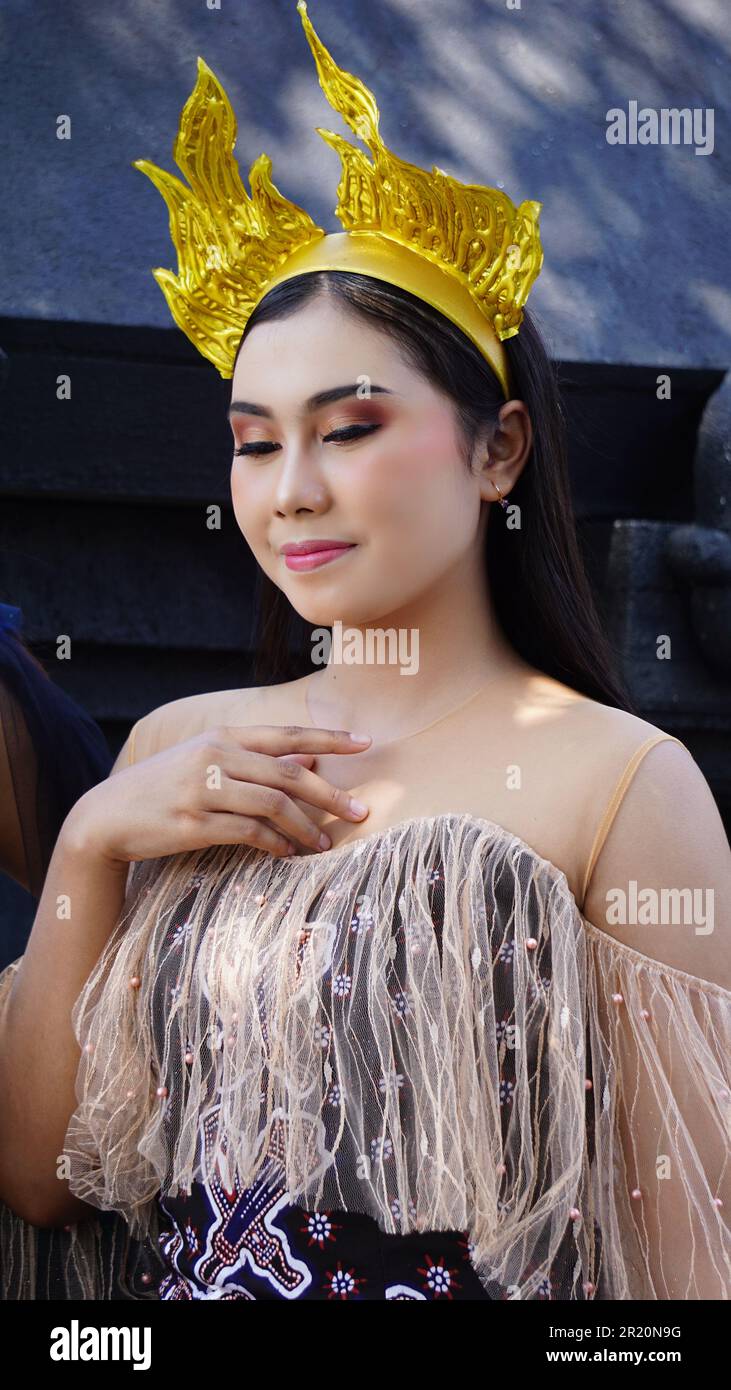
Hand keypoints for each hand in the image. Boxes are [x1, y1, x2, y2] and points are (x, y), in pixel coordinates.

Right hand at [62, 724, 371, 865]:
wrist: (107, 815)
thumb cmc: (165, 787)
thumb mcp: (208, 762)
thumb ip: (257, 760)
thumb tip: (308, 758)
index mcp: (222, 737)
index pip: (287, 734)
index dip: (330, 738)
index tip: (366, 742)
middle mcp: (215, 758)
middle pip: (288, 773)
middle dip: (331, 794)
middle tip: (362, 812)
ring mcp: (202, 790)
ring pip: (273, 805)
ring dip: (306, 827)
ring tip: (324, 844)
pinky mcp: (193, 824)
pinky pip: (249, 833)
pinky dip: (275, 844)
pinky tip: (288, 853)